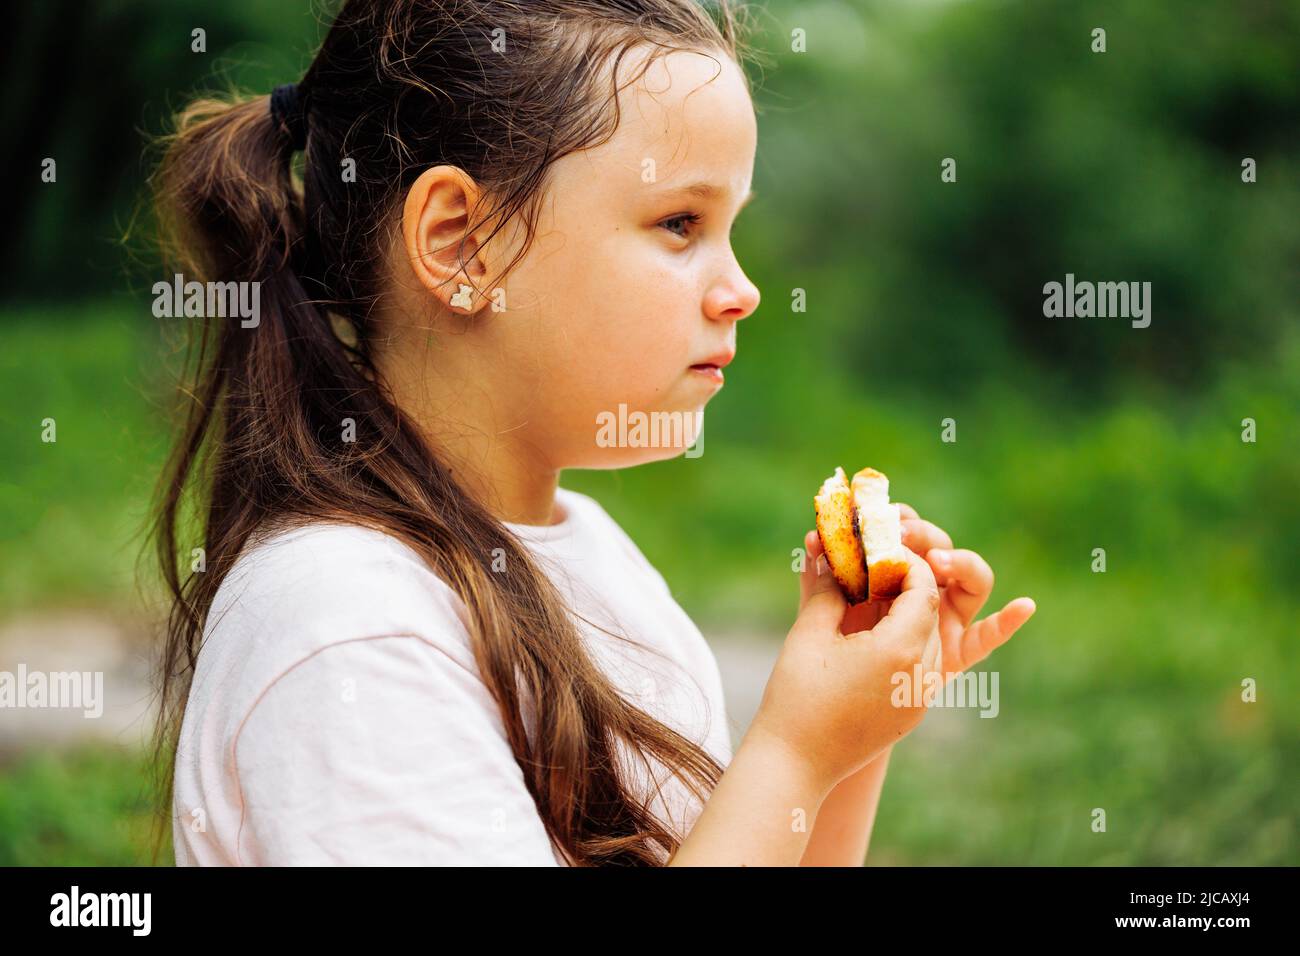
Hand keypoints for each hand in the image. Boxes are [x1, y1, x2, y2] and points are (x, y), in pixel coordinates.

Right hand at [754, 542, 941, 788]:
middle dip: (906, 586)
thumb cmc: (797, 695)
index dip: (904, 564)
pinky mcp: (911, 715)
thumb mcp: (810, 631)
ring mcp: (920, 698)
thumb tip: (836, 559)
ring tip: (871, 600)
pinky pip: (919, 667)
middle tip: (874, 569)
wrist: (795, 763)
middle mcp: (921, 674)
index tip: (879, 553)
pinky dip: (903, 643)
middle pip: (929, 613)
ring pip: (928, 640)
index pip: (922, 589)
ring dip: (907, 615)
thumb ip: (831, 588)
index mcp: (901, 648)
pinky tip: (871, 637)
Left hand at [800, 509, 1034, 681]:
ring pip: (971, 578)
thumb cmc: (827, 655)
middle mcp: (926, 586)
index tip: (882, 516)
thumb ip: (818, 579)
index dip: (898, 519)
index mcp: (893, 569)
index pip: (905, 531)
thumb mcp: (818, 614)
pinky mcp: (960, 649)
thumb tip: (811, 539)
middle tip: (903, 537)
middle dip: (925, 535)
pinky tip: (1025, 606)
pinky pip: (989, 635)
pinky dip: (1009, 620)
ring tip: (940, 562)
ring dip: (961, 562)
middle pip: (940, 546)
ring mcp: (947, 615)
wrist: (839, 709)